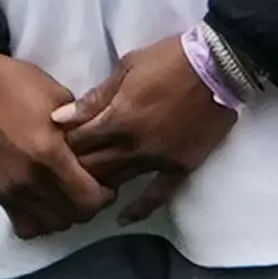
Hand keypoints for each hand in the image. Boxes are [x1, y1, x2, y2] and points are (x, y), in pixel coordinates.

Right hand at [0, 53, 113, 239]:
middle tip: (90, 185)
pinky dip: (40, 219)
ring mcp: (12, 189)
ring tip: (68, 192)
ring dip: (66, 212)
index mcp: (50, 154)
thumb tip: (103, 155)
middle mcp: (30, 179)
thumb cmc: (19, 85)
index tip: (106, 180)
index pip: (91, 199)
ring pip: (53, 225)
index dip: (106, 192)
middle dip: (89, 203)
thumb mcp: (62, 100)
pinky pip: (26, 226)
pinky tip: (46, 200)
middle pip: (76, 216)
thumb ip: (83, 132)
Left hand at [55, 35, 235, 216]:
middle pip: (93, 166)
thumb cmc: (169, 60)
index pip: (79, 141)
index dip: (65, 142)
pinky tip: (123, 219)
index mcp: (118, 118)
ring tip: (86, 185)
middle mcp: (134, 145)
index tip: (59, 142)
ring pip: (118, 181)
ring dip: (99, 183)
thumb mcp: (127, 68)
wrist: (218, 66)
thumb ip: (95, 97)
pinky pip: (158, 195)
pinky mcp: (180, 167)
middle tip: (67, 165)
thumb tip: (60, 118)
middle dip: (76, 165)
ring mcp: (158, 160)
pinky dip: (139, 209)